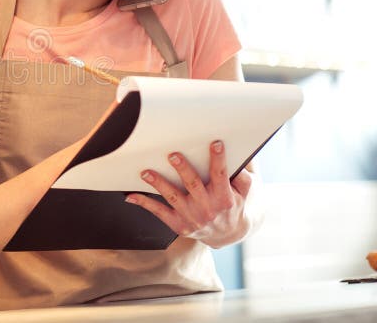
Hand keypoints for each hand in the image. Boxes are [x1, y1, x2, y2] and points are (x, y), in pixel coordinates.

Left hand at [125, 140, 254, 248]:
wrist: (229, 233)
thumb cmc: (235, 204)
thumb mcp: (246, 190)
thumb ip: (242, 174)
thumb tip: (241, 154)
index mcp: (224, 197)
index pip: (220, 175)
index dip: (218, 159)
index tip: (215, 144)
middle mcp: (207, 208)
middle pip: (193, 185)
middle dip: (183, 169)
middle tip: (173, 155)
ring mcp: (192, 218)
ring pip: (173, 198)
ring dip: (159, 184)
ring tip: (146, 173)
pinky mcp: (179, 225)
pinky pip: (159, 213)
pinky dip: (145, 204)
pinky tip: (132, 196)